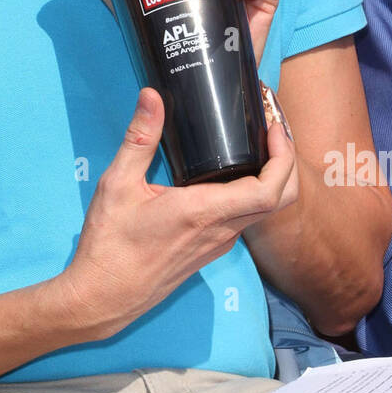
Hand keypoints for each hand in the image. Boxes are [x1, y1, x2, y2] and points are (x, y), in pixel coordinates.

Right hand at [56, 87, 298, 339]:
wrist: (104, 297)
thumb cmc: (109, 244)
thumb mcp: (117, 184)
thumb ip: (140, 138)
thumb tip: (152, 95)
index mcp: (205, 212)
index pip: (269, 189)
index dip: (283, 156)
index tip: (273, 125)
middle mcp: (222, 231)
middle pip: (281, 199)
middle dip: (287, 159)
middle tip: (272, 125)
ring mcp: (219, 242)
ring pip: (266, 209)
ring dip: (273, 174)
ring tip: (256, 139)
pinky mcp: (211, 248)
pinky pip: (246, 217)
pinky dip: (255, 189)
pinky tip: (232, 169)